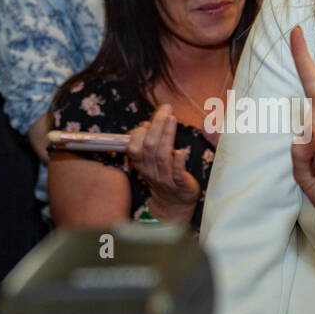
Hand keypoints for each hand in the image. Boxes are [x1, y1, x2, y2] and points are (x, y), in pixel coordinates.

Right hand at [126, 103, 199, 223]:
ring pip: (162, 157)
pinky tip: (180, 151)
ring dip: (166, 136)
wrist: (174, 203)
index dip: (140, 132)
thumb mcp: (151, 159)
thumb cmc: (164, 175)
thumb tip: (146, 124)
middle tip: (166, 110)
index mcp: (141, 164)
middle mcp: (150, 171)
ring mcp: (165, 178)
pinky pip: (177, 174)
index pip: (133, 147)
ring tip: (172, 120)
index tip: (152, 117)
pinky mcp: (180, 185)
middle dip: (156, 126)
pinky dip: (178, 162)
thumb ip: (148, 141)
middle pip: (148, 147)